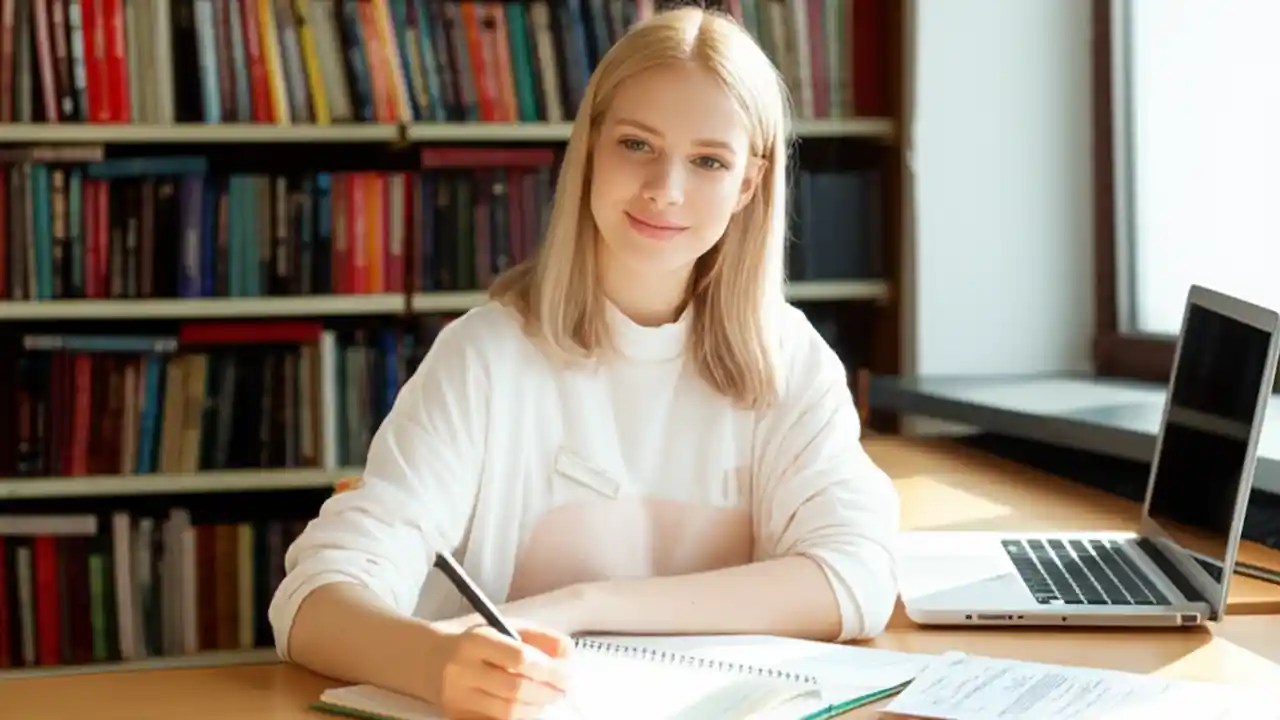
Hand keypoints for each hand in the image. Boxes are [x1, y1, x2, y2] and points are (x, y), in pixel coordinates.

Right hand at [431, 622, 573, 719]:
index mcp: (475, 641)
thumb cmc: (476, 641)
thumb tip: (568, 655)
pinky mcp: (456, 718)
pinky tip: (526, 709)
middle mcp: (462, 670)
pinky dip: (517, 719)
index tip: (568, 674)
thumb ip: (539, 638)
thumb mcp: (504, 627)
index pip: (520, 658)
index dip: (550, 669)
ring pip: (507, 713)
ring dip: (536, 709)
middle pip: (516, 689)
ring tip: (547, 700)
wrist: (429, 660)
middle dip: (548, 692)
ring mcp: (457, 699)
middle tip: (562, 691)